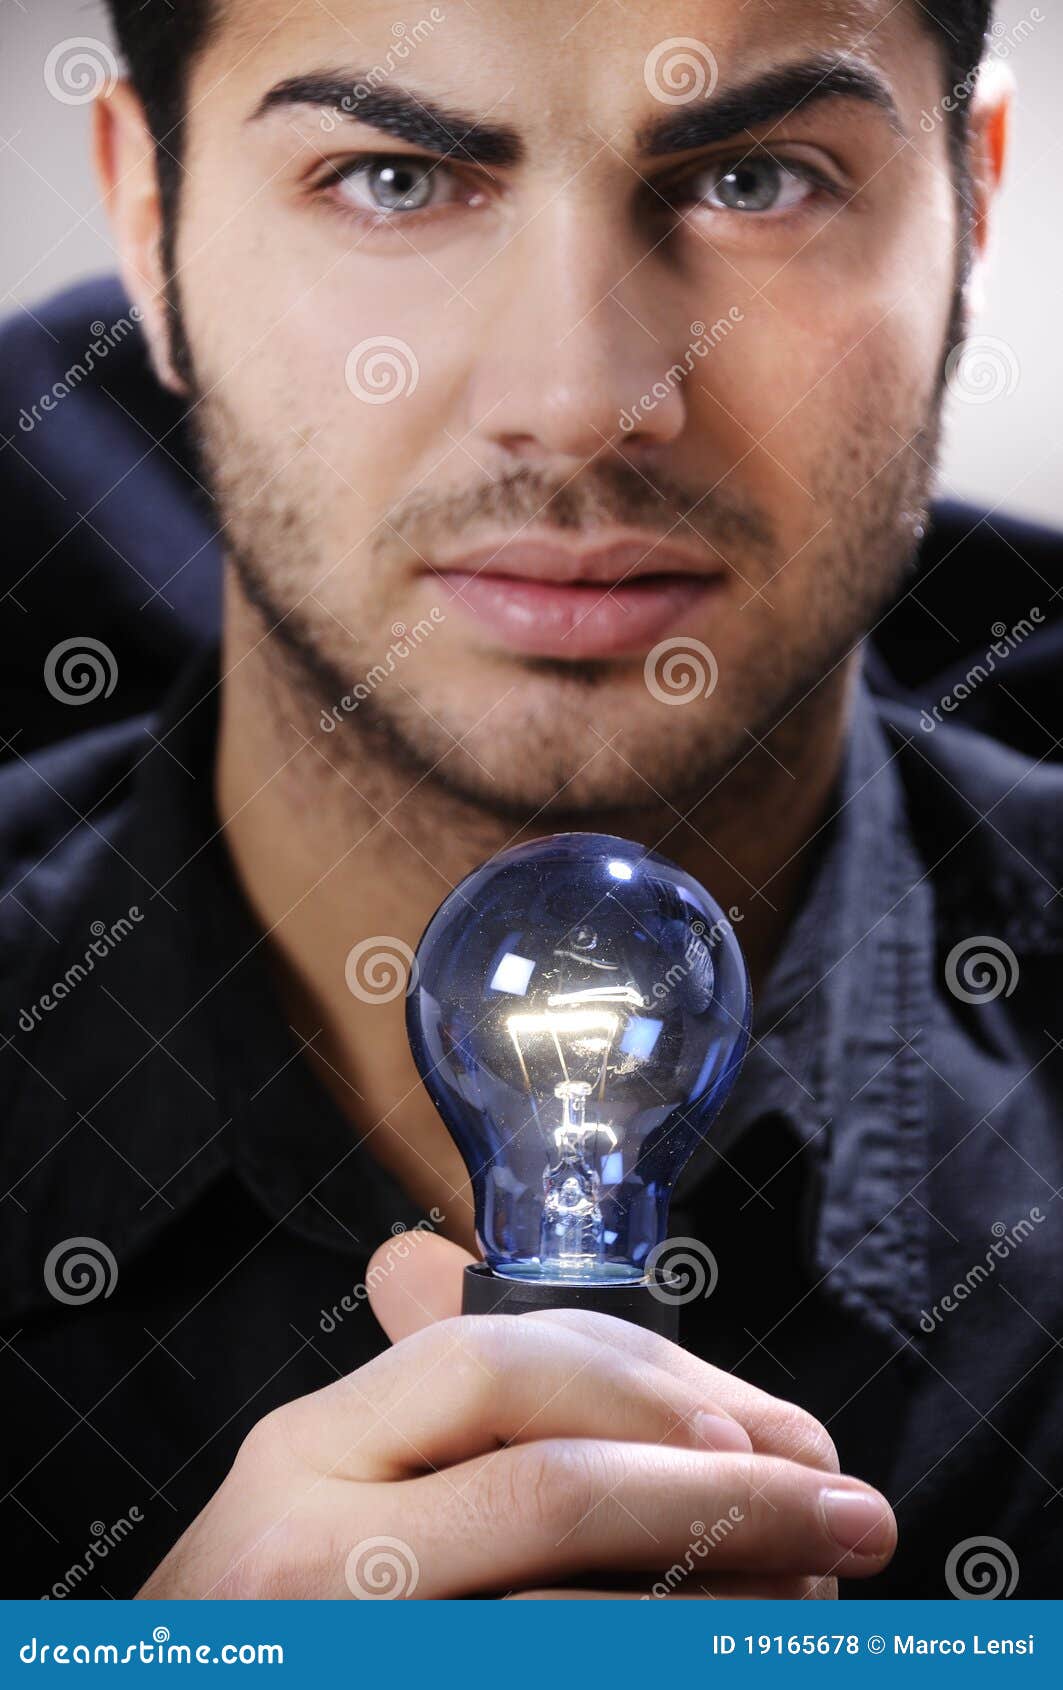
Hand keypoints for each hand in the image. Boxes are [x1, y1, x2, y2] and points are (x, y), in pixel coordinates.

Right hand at [138, 1233, 894, 1598]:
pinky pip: (552, 1671)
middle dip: (727, 1494)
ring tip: (816, 1599)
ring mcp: (344, 1643)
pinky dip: (665, 1658)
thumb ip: (437, 1405)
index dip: (649, 1386)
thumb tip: (590, 1349)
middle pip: (549, 1485)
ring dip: (723, 1605)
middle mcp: (306, 1550)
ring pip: (565, 1619)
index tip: (770, 1429)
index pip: (491, 1365)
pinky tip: (731, 1653)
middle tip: (848, 1509)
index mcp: (303, 1457)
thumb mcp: (335, 1503)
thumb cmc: (288, 1620)